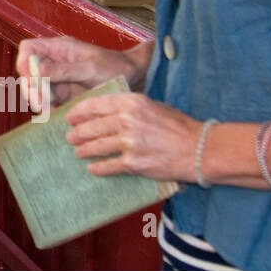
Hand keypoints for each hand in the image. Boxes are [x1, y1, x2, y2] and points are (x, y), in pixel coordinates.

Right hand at [15, 35, 149, 105]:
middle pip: (28, 73)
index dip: (24, 62)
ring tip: (47, 111)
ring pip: (35, 89)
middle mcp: (54, 63)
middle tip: (40, 102)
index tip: (30, 78)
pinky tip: (54, 116)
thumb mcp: (90, 67)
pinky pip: (48, 102)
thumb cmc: (115, 67)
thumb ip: (64, 69)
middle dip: (30, 87)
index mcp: (59, 48)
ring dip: (38, 101)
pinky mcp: (64, 95)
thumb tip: (38, 70)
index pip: (29, 49)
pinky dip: (48, 110)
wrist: (134, 80)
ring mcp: (58, 80)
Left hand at [65, 93, 200, 182]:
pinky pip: (109, 166)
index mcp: (131, 103)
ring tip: (78, 151)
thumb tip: (104, 111)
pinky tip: (92, 168)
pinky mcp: (135, 163)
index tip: (70, 116)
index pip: (96, 105)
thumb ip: (128, 106)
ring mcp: (130, 142)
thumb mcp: (152, 105)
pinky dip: (98, 168)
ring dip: (84, 150)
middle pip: (92, 126)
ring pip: (97, 146)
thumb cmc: (178, 126)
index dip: (79, 112)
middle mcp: (128, 120)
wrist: (200, 149)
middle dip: (78, 133)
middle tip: (70, 136)